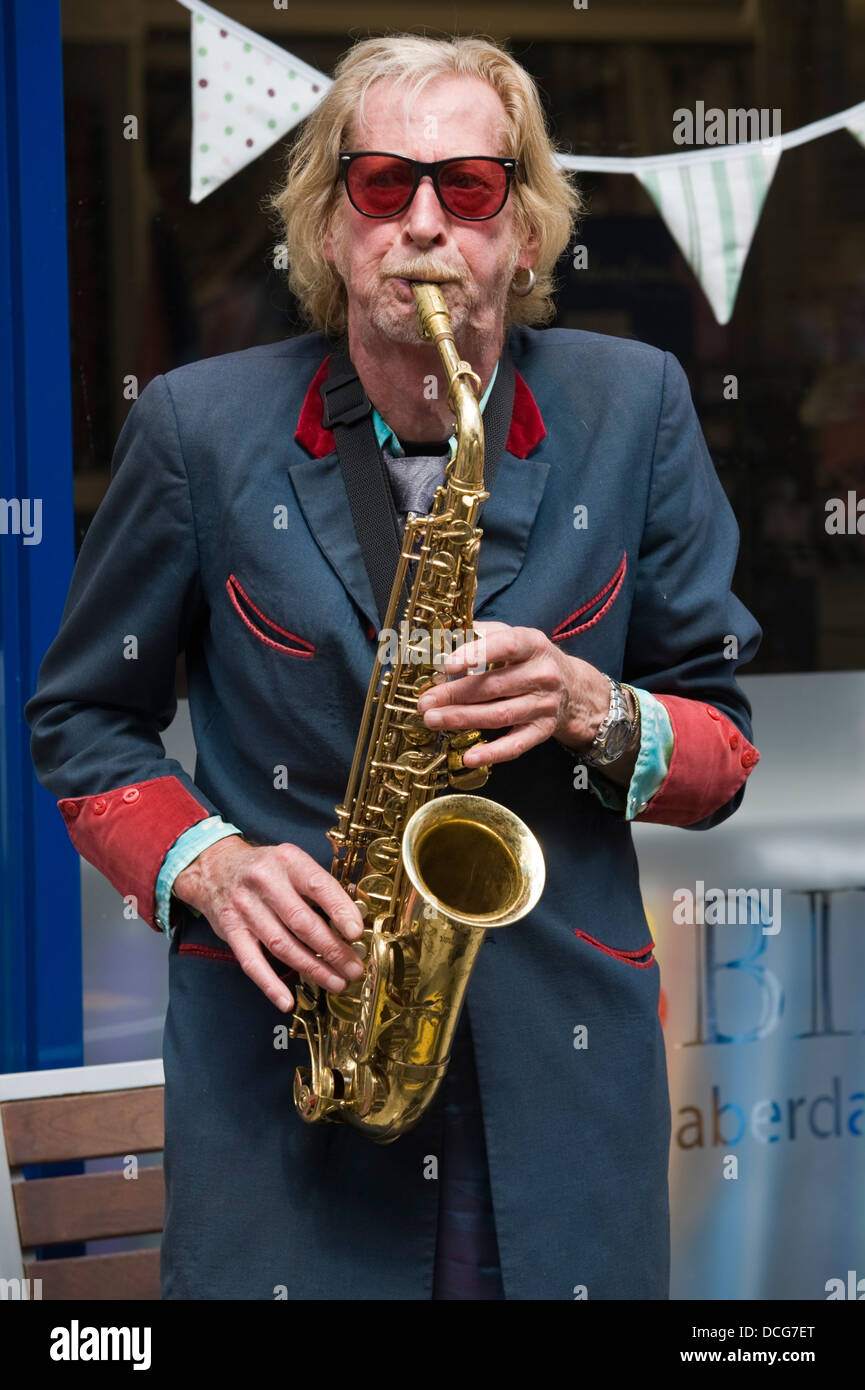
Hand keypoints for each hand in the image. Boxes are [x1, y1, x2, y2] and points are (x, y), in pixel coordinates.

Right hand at [172, 837, 365, 1012]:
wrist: (213, 867)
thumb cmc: (264, 868)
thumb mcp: (291, 862)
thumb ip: (318, 886)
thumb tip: (353, 917)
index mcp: (287, 861)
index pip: (318, 886)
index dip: (340, 910)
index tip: (357, 932)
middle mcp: (265, 882)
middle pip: (302, 922)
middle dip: (332, 949)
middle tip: (353, 968)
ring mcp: (245, 908)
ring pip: (282, 945)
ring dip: (312, 968)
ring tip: (336, 982)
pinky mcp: (231, 931)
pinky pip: (251, 962)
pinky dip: (270, 984)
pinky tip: (287, 1001)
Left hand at [416, 621, 611, 767]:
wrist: (574, 688)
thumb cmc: (531, 659)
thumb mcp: (514, 636)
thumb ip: (482, 633)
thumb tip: (444, 636)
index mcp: (533, 645)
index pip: (506, 645)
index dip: (476, 653)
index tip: (448, 665)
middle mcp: (542, 675)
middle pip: (494, 686)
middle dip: (455, 694)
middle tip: (425, 701)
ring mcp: (543, 705)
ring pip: (499, 715)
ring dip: (463, 719)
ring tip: (433, 720)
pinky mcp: (542, 730)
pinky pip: (516, 745)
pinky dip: (492, 753)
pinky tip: (468, 757)